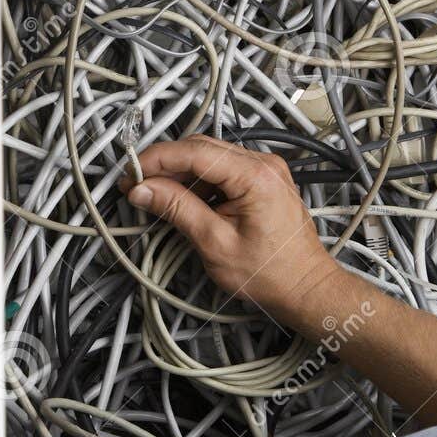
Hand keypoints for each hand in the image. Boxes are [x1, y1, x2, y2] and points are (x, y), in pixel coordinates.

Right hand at [123, 136, 337, 322]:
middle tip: (137, 186)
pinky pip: (223, 170)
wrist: (305, 288)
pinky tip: (184, 202)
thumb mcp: (215, 243)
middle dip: (164, 165)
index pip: (194, 151)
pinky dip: (199, 182)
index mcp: (256, 176)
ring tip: (157, 198)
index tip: (131, 174)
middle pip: (200, 148)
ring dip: (180, 174)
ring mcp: (265, 170)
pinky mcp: (262, 181)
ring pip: (209, 157)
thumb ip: (177, 210)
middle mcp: (264, 164)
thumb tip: (144, 190)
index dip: (157, 159)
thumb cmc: (271, 274)